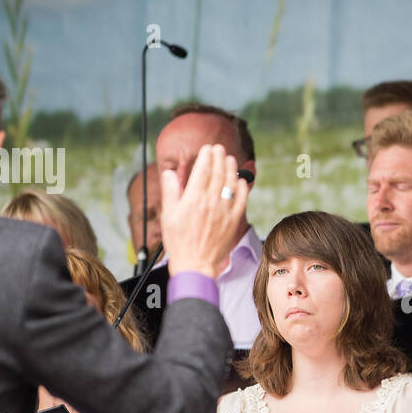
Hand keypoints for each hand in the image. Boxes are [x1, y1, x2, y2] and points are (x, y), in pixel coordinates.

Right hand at [160, 144, 247, 279]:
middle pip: (218, 173)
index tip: (207, 149)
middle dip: (219, 157)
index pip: (202, 170)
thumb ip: (170, 191)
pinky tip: (241, 180)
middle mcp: (211, 202)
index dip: (206, 156)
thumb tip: (168, 173)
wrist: (195, 264)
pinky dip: (242, 187)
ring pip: (231, 183)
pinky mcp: (234, 221)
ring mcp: (224, 211)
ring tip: (230, 159)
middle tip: (220, 148)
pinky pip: (242, 199)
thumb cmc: (179, 241)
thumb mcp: (168, 215)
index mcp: (193, 199)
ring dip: (231, 168)